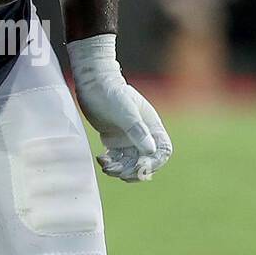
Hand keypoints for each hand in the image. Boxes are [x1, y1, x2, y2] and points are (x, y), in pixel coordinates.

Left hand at [68, 36, 172, 181]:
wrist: (92, 83)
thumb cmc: (111, 93)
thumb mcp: (125, 112)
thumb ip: (137, 130)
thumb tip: (151, 151)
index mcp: (152, 126)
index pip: (162, 151)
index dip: (154, 163)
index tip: (139, 167)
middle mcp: (143, 134)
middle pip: (146, 161)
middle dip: (133, 170)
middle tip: (118, 171)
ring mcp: (128, 138)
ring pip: (130, 163)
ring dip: (120, 169)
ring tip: (106, 165)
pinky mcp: (114, 140)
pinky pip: (117, 159)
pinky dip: (110, 164)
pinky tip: (101, 159)